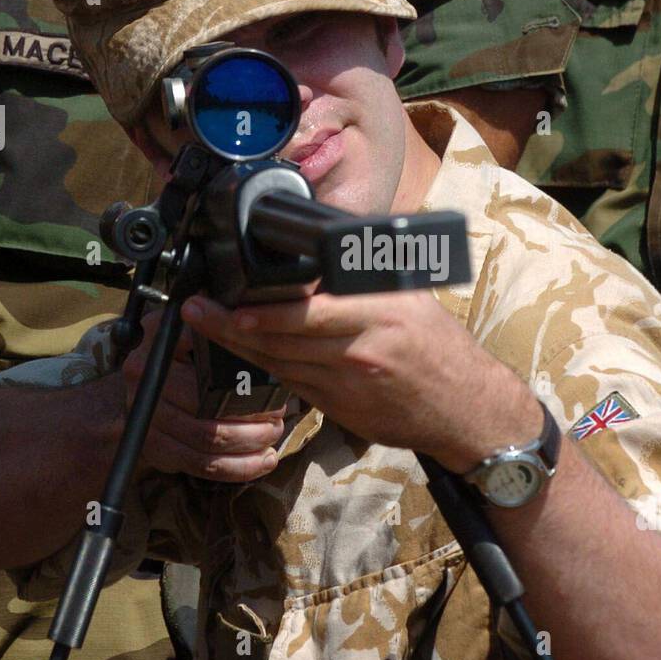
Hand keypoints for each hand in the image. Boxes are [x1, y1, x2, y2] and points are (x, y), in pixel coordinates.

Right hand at [116, 308, 285, 480]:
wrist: (135, 390)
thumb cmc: (175, 354)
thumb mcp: (189, 327)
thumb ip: (215, 324)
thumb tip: (257, 321)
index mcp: (159, 344)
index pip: (205, 361)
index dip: (245, 378)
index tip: (274, 384)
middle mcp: (147, 381)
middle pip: (208, 407)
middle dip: (253, 415)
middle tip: (279, 415)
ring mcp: (149, 419)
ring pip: (209, 440)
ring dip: (250, 442)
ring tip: (273, 434)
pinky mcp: (158, 450)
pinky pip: (203, 466)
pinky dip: (239, 468)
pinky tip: (264, 460)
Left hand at [180, 289, 540, 471]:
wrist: (465, 408)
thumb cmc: (439, 348)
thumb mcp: (411, 297)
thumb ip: (366, 279)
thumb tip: (324, 251)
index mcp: (381, 312)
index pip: (308, 311)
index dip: (261, 310)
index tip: (226, 298)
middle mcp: (361, 347)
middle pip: (282, 338)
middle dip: (231, 325)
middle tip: (196, 310)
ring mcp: (349, 382)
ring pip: (280, 363)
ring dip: (239, 347)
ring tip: (206, 327)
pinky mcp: (341, 408)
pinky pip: (294, 384)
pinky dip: (268, 367)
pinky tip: (245, 353)